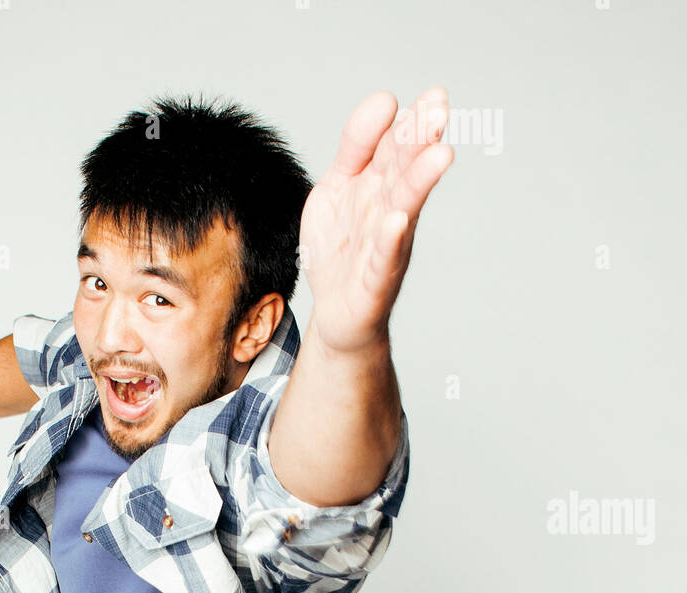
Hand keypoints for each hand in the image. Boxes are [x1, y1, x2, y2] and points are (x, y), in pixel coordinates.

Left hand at [299, 87, 453, 354]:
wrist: (335, 313)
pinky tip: (396, 220)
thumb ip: (355, 147)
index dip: (411, 124)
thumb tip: (385, 99)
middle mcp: (388, 211)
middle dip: (421, 142)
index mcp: (378, 186)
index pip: (395, 148)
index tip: (434, 96)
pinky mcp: (374, 282)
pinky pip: (383, 259)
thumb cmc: (341, 247)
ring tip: (439, 155)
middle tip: (440, 111)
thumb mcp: (338, 187)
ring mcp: (384, 246)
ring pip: (404, 209)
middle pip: (404, 172)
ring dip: (420, 182)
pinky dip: (389, 240)